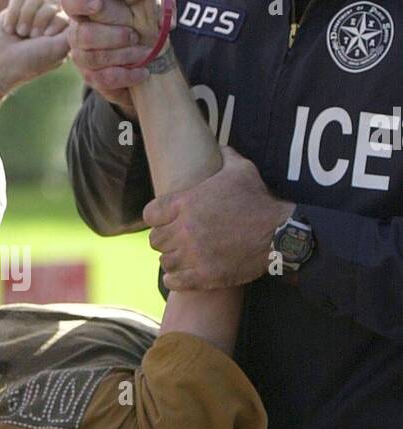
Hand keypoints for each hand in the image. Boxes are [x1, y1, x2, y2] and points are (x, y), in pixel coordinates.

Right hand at [0, 0, 69, 96]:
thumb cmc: (29, 62)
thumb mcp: (58, 49)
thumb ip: (73, 30)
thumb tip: (83, 10)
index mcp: (64, 31)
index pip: (68, 9)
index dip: (54, 21)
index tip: (44, 38)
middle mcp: (51, 20)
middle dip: (40, 18)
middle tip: (31, 37)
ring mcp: (34, 13)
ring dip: (27, 14)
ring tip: (20, 33)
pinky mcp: (16, 8)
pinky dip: (13, 13)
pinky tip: (9, 29)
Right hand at [63, 0, 174, 115]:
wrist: (152, 55)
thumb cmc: (144, 17)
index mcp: (88, 7)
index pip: (70, 0)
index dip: (81, 2)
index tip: (99, 3)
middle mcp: (79, 30)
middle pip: (81, 34)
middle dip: (111, 35)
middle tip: (135, 34)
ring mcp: (82, 55)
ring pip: (90, 57)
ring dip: (123, 55)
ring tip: (145, 52)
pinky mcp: (92, 78)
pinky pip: (102, 79)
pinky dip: (126, 75)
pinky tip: (143, 72)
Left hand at [143, 146, 295, 289]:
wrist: (278, 233)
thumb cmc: (258, 200)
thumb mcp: (241, 169)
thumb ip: (224, 155)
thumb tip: (218, 146)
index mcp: (186, 202)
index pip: (150, 214)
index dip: (157, 218)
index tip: (166, 220)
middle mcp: (185, 229)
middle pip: (155, 240)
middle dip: (165, 239)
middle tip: (177, 240)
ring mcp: (193, 254)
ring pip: (164, 261)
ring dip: (172, 259)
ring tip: (183, 257)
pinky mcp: (204, 276)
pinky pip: (173, 282)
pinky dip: (175, 279)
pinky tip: (183, 275)